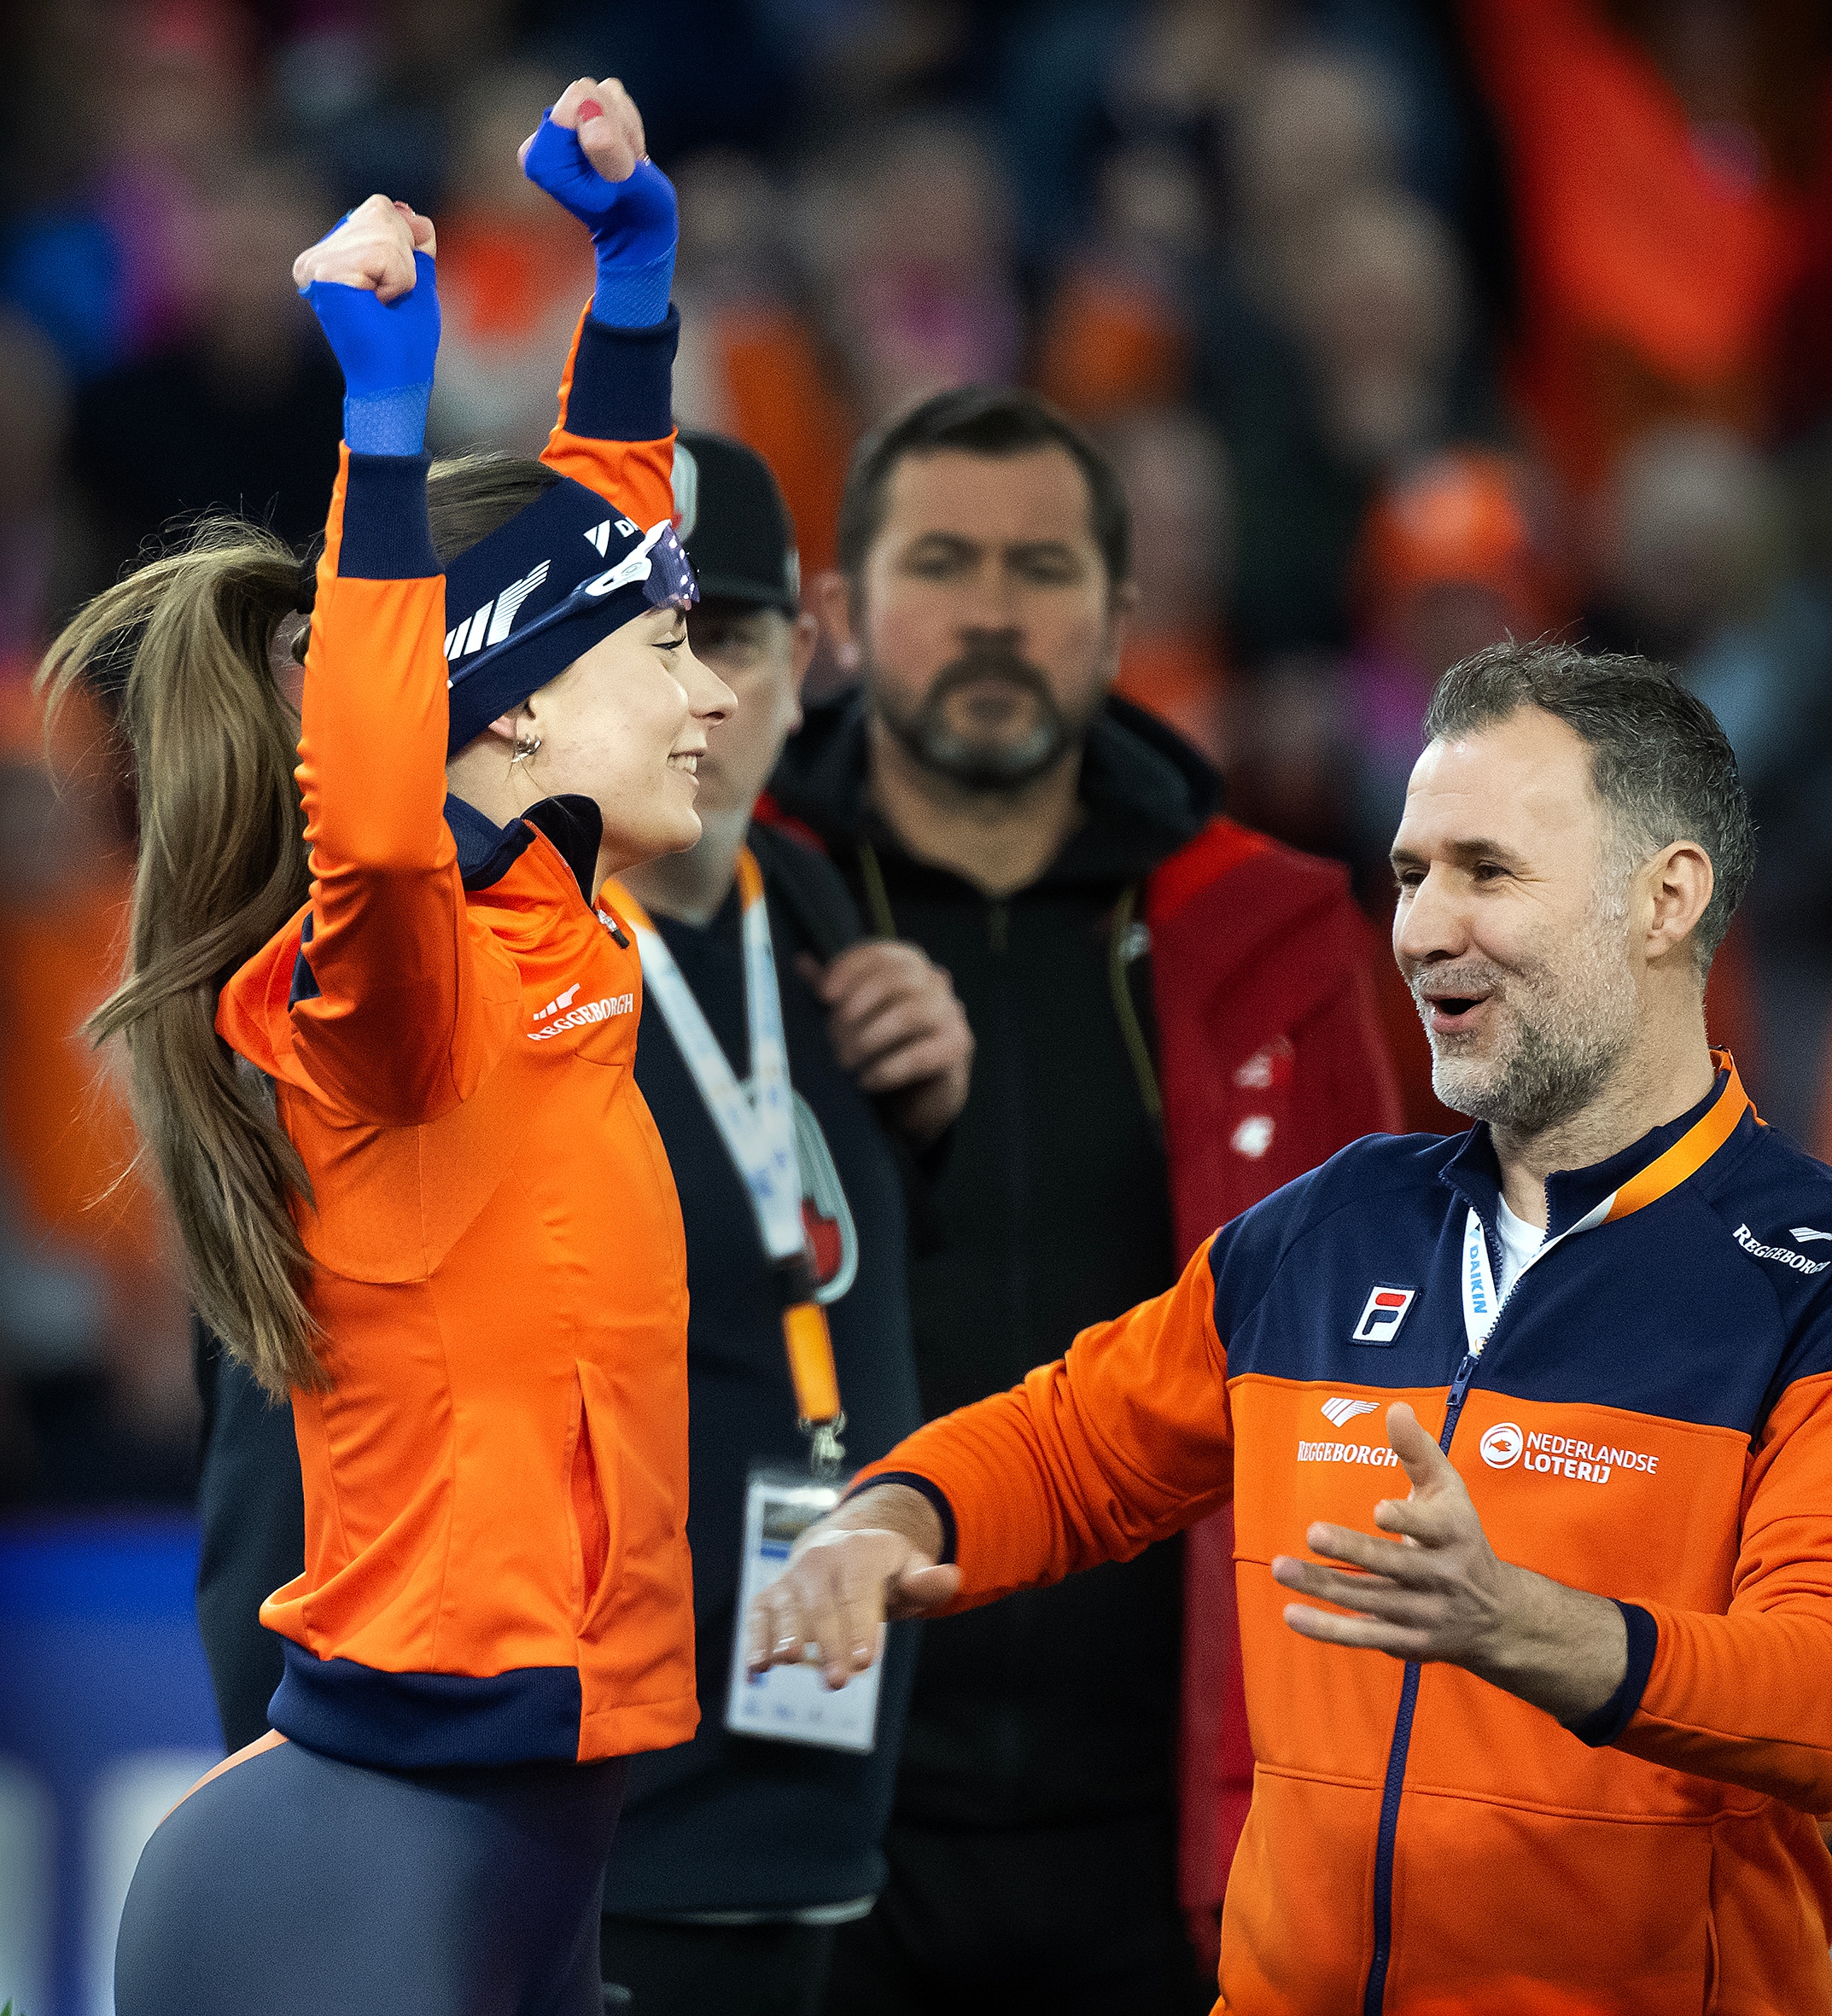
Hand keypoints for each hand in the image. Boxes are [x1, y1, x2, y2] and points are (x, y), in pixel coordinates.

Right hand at [293, 195, 439, 450]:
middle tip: (388, 300)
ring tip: (382, 305)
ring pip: (385, 231)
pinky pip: (384, 252)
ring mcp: (315, 262)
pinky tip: (378, 305)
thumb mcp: (417, 279)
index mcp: (332, 255)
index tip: (394, 289)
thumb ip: (413, 243)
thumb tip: (412, 214)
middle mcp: (316, 256)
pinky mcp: (324, 272)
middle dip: (404, 257)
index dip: (406, 245)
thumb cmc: (404, 342)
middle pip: (381, 211)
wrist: (392, 383)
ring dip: (403, 274)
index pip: (380, 209)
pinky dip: (398, 281)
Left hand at [520, 76, 675, 253]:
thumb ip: (606, 148)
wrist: (639, 223)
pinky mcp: (578, 118)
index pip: (577, 99)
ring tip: (626, 159)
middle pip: (586, 91)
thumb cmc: (632, 208)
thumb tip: (590, 110)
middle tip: (624, 162)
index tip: (617, 158)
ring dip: (624, 123)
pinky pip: (609, 93)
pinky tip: (625, 148)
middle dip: (616, 122)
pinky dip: (626, 119)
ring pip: (602, 91)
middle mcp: (542, 139)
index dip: (608, 123)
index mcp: (542, 157)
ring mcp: (559, 127)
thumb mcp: (623, 181)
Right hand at [744, 1483, 961, 1689]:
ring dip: (785, 1635)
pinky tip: (754, 1670)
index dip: (861, 1625)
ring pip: (786, 1607)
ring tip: (785, 1662)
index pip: (859, 1591)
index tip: (867, 1662)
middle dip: (829, 1643)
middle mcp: (819, 1559)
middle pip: (822, 1605)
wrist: (840, 1549)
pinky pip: (758, 1615)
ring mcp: (790, 1577)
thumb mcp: (910, 1569)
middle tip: (839, 1681)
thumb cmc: (882, 1571)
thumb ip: (928, 1580)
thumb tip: (952, 1577)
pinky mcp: (769, 1596)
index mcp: (858, 1550)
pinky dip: (754, 1639)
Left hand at [798, 942, 972, 1146]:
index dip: (849, 969)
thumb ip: (836, 989)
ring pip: (910, 1014)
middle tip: (834, 1038)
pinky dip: (888, 1069)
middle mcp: (935, 983)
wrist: (920, 1092)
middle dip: (858, 1007)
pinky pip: (922, 1055)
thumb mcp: (855, 1014)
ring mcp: (950, 1013)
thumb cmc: (884, 1044)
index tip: (825, 996)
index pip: (880, 954)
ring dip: (870, 1038)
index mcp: (909, 966)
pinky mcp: (957, 1047)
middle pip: (897, 979)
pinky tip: (866, 1081)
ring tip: (845, 1061)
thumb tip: (801, 960)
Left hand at [1270, 1402, 1627, 1726]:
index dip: (1409, 1519)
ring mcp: (1422, 1614)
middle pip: (1394, 1565)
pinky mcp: (1406, 1642)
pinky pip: (1363, 1636)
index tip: (1381, 1510)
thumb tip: (1396, 1408)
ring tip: (1280, 1567)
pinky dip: (1327, 1629)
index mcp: (1454, 1535)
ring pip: (1369, 1600)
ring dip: (1324, 1586)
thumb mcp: (1450, 1493)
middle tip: (1313, 1533)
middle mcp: (1441, 1577)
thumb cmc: (1463, 1538)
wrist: (1500, 1618)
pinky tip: (1292, 1613)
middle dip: (1354, 1551)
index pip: (1434, 1527)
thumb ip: (1420, 1452)